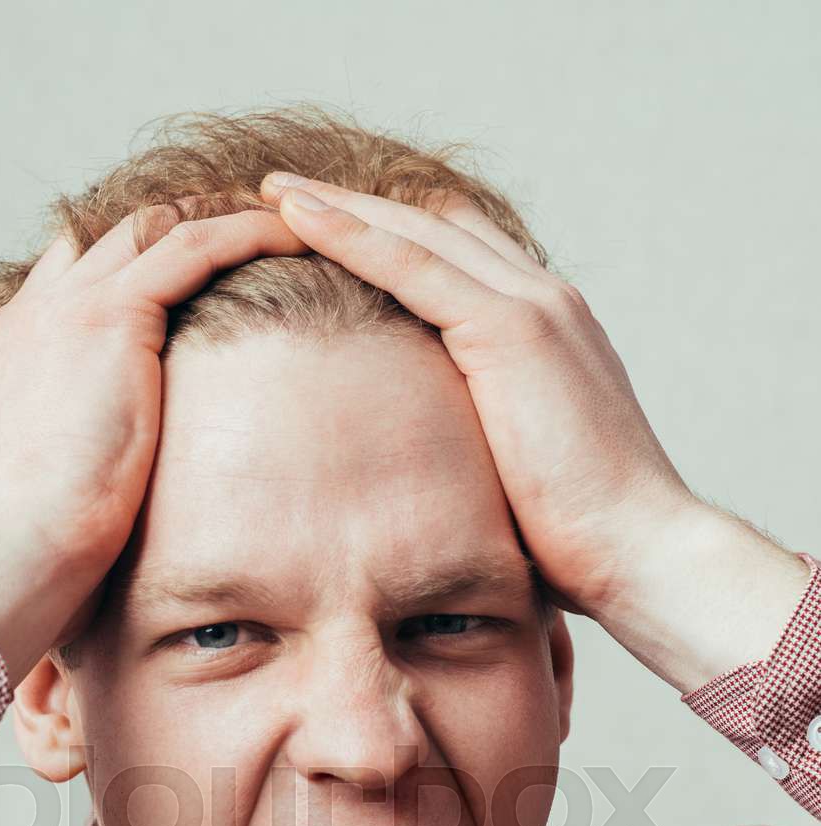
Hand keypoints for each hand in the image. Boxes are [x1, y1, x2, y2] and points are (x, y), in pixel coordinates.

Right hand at [0, 201, 307, 686]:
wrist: (5, 551)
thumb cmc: (23, 553)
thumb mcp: (36, 498)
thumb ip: (61, 474)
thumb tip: (90, 509)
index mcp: (9, 358)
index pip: (65, 286)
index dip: (121, 275)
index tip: (174, 286)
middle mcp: (33, 316)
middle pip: (108, 240)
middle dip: (171, 229)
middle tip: (236, 232)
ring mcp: (69, 308)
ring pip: (153, 228)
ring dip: (216, 217)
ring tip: (280, 223)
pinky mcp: (113, 316)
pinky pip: (193, 247)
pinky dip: (245, 233)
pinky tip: (295, 237)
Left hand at [258, 172, 697, 617]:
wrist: (639, 552)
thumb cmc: (579, 539)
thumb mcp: (516, 475)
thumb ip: (476, 447)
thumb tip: (426, 479)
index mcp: (547, 334)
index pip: (459, 260)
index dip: (391, 240)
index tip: (325, 234)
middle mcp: (544, 301)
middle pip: (432, 228)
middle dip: (356, 207)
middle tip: (282, 192)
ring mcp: (530, 307)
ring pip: (414, 231)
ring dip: (338, 205)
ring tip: (271, 189)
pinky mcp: (509, 330)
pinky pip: (410, 264)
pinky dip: (350, 233)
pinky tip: (296, 217)